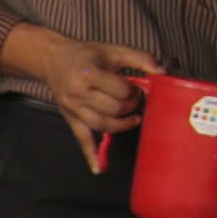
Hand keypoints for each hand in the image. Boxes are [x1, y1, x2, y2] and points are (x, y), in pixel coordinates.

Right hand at [39, 36, 161, 172]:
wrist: (54, 59)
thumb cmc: (85, 55)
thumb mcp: (113, 50)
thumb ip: (140, 58)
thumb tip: (162, 73)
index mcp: (88, 73)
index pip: (120, 91)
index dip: (134, 91)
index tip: (136, 88)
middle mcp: (78, 93)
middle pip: (113, 109)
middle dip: (130, 107)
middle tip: (134, 100)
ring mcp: (73, 108)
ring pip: (102, 125)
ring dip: (121, 125)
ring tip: (131, 119)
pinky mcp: (70, 118)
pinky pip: (82, 139)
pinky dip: (91, 154)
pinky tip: (99, 168)